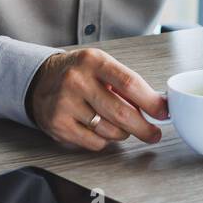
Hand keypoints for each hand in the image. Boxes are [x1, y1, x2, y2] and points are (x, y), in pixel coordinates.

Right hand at [26, 49, 167, 150]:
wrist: (39, 80)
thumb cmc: (77, 73)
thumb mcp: (100, 65)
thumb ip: (126, 83)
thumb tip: (157, 105)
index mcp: (93, 60)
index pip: (129, 83)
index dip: (151, 102)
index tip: (163, 112)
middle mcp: (77, 80)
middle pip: (122, 113)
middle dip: (144, 128)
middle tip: (153, 133)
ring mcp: (66, 104)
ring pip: (110, 131)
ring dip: (122, 133)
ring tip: (117, 123)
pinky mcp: (59, 125)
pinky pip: (95, 142)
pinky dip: (104, 139)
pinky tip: (98, 127)